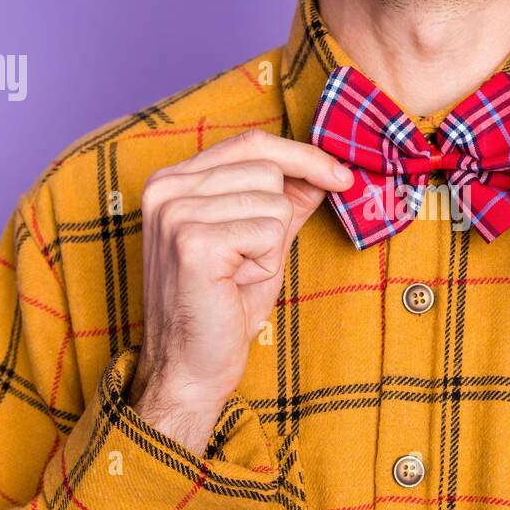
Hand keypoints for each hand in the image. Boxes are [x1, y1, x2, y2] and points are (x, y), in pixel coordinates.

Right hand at [130, 130, 352, 454]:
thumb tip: (325, 170)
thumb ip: (284, 200)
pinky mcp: (193, 242)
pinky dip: (265, 264)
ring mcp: (176, 213)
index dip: (304, 155)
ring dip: (270, 246)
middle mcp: (167, 188)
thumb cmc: (222, 306)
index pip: (251, 142)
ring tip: (238, 274)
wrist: (190, 367)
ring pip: (273, 201)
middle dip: (278, 218)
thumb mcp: (259, 241)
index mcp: (174, 180)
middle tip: (247, 261)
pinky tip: (236, 284)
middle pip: (268, 169)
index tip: (342, 175)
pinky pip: (269, 232)